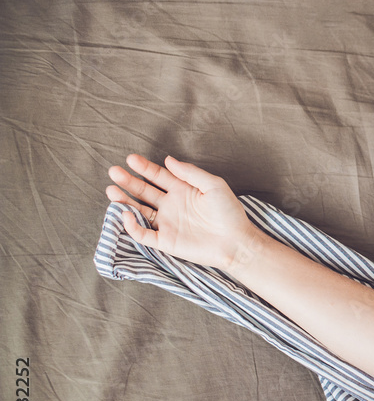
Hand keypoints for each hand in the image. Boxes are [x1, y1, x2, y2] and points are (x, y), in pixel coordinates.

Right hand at [105, 154, 260, 270]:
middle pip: (144, 191)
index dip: (145, 167)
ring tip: (111, 189)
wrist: (236, 241)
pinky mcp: (165, 241)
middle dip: (129, 181)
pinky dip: (132, 225)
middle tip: (114, 171)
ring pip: (139, 210)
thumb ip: (190, 173)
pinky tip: (126, 213)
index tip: (131, 159)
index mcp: (183, 190)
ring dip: (124, 200)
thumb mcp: (214, 185)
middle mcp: (172, 205)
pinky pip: (143, 233)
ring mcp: (167, 223)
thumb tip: (168, 160)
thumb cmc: (229, 213)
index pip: (158, 176)